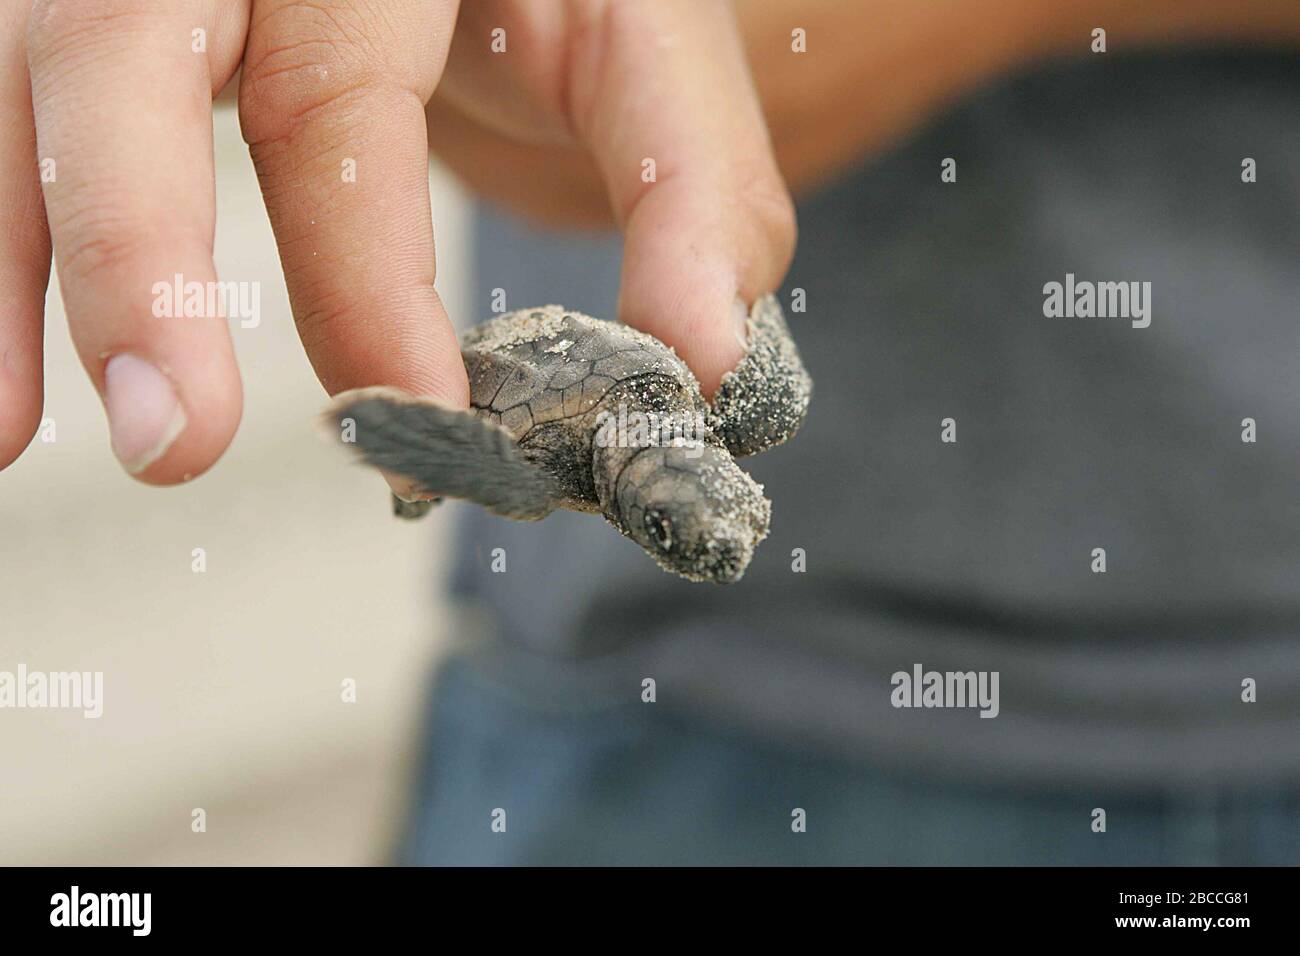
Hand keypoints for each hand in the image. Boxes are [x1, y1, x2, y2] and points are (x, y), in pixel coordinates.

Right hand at [0, 0, 794, 482]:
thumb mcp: (648, 55)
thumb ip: (692, 198)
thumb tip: (699, 368)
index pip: (335, 99)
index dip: (363, 278)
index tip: (412, 424)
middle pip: (123, 46)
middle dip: (140, 254)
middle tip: (174, 440)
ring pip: (29, 83)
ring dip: (21, 267)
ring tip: (9, 437)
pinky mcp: (89, 17)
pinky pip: (8, 118)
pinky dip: (3, 251)